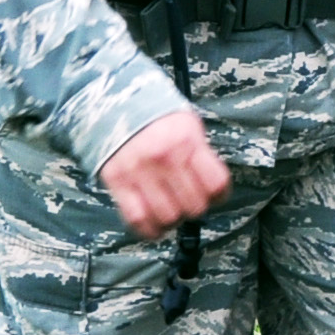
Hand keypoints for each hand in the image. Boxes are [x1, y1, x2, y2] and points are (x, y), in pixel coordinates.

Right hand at [99, 109, 229, 238]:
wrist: (115, 105)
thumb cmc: (157, 120)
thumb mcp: (188, 126)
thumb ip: (201, 156)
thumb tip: (213, 191)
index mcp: (187, 141)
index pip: (216, 184)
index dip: (219, 196)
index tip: (214, 195)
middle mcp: (164, 157)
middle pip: (194, 206)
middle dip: (195, 208)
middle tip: (189, 202)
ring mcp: (139, 171)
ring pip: (168, 217)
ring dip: (173, 220)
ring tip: (171, 210)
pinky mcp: (117, 182)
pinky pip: (138, 219)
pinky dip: (150, 229)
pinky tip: (155, 224)